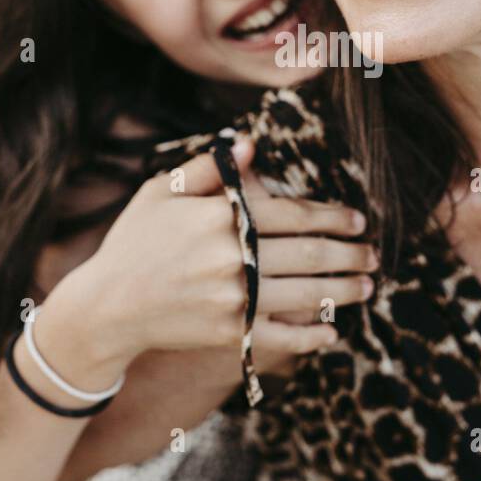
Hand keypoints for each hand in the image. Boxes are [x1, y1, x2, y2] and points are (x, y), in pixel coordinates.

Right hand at [45, 137, 374, 373]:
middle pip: (309, 253)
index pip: (293, 212)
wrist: (106, 306)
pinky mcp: (229, 333)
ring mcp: (233, 298)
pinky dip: (311, 336)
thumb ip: (209, 168)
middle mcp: (232, 256)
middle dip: (349, 253)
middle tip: (373, 254)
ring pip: (305, 292)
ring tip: (366, 286)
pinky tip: (331, 332)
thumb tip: (251, 144)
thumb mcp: (162, 192)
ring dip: (343, 290)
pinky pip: (281, 336)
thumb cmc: (135, 241)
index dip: (332, 216)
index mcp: (221, 216)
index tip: (356, 219)